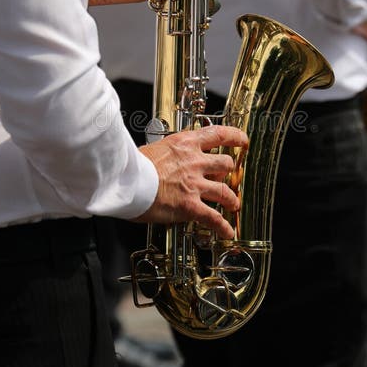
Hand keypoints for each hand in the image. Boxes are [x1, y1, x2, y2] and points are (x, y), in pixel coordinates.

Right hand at [134, 125, 248, 239]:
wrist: (126, 181)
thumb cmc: (131, 166)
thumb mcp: (153, 148)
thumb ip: (167, 152)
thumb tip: (165, 156)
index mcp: (185, 144)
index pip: (218, 134)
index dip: (235, 137)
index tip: (241, 139)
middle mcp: (194, 162)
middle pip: (225, 164)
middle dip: (229, 172)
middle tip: (228, 176)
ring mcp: (194, 184)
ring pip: (225, 191)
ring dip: (231, 199)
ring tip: (233, 204)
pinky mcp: (190, 206)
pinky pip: (213, 218)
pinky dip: (222, 226)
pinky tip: (227, 231)